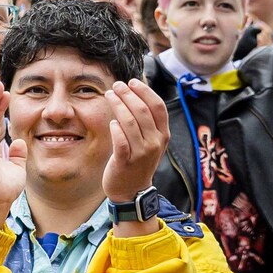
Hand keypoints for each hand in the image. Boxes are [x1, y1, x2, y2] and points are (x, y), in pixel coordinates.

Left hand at [100, 79, 170, 201]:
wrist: (131, 191)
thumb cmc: (137, 160)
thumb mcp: (150, 141)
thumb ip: (147, 121)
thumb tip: (137, 92)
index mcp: (163, 135)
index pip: (158, 106)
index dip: (145, 91)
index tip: (132, 81)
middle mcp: (155, 143)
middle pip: (142, 111)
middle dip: (128, 94)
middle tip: (116, 85)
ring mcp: (141, 153)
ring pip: (129, 122)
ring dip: (118, 105)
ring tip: (109, 95)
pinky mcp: (125, 162)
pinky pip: (120, 141)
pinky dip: (115, 128)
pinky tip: (111, 122)